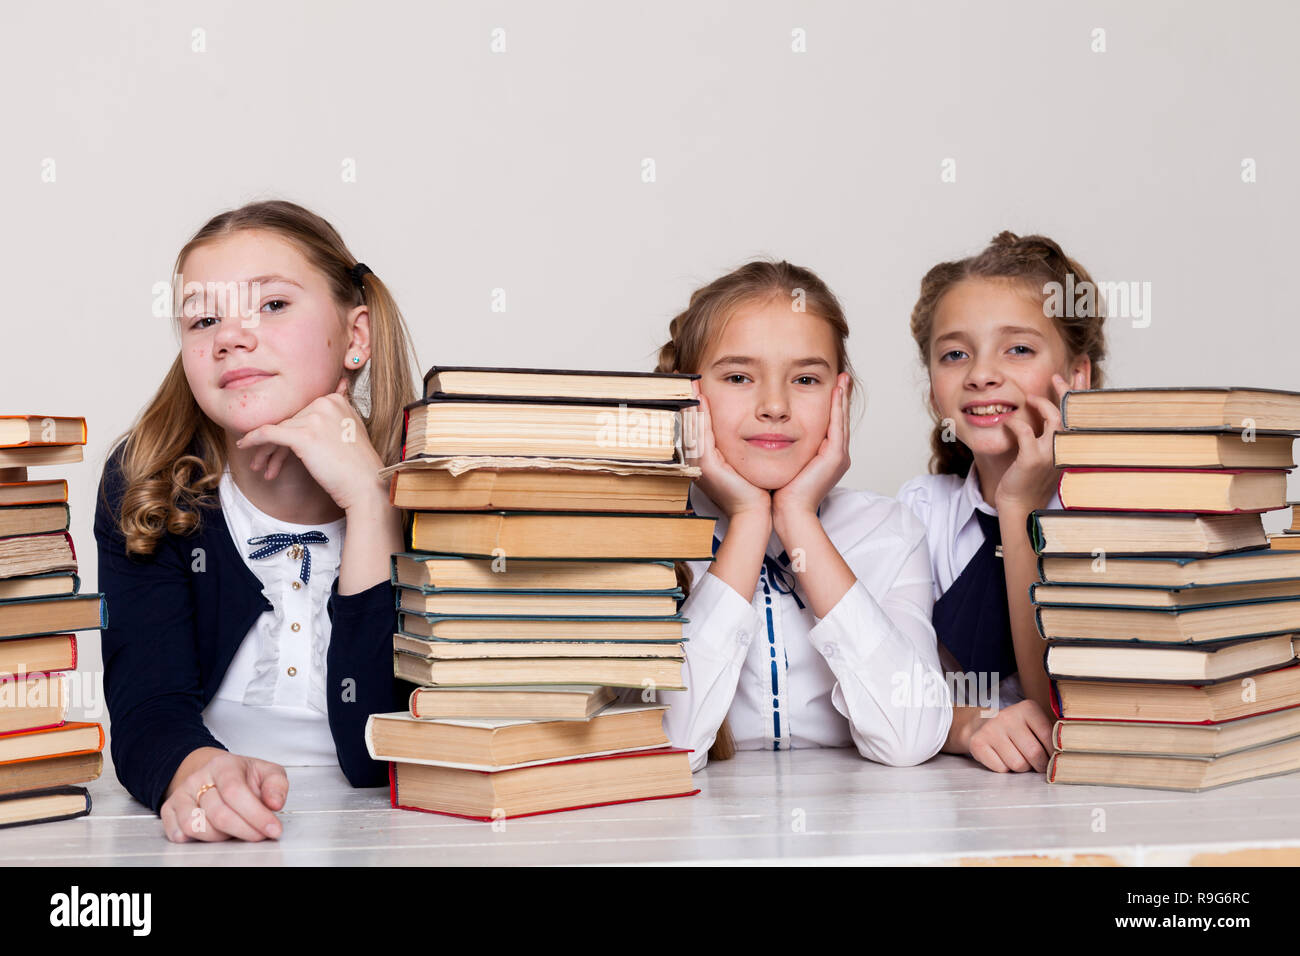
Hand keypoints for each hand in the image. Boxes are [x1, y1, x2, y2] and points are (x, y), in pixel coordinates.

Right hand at [160, 747, 288, 842]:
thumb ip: (276, 785)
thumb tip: (275, 803)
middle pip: (218, 814)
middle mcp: (198, 778)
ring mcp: (181, 794)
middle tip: (259, 834)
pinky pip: (176, 833)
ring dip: (220, 836)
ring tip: (233, 829)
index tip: (272, 829)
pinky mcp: (168, 809)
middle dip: (244, 830)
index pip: (235, 792)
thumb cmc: (242, 776)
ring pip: (196, 826)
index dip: (256, 815)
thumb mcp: (266, 773)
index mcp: (223, 765)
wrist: (213, 774)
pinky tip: (212, 832)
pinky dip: (195, 839)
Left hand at [234, 378, 383, 513]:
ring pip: (278, 429)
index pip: (301, 412)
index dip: (288, 431)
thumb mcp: (349, 432)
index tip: (280, 448)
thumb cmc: (358, 466)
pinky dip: (253, 439)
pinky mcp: (304, 435)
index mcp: (336, 399)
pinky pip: (269, 433)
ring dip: (265, 450)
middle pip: (288, 421)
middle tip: (263, 460)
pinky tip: (244, 445)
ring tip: (259, 466)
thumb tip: (310, 420)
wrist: (366, 486)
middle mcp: (325, 403)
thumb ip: (332, 419)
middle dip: (275, 443)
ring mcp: (315, 418)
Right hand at [687, 380, 770, 519]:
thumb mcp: (742, 459)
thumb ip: (739, 442)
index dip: (693, 403)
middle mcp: (698, 459)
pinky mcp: (707, 466)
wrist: (755, 511)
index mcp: (705, 457)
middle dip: (687, 399)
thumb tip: (749, 421)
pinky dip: (699, 418)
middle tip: (684, 376)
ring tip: (689, 382)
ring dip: (690, 404)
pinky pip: (700, 436)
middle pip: (688, 423)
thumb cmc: (753, 488)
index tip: (694, 382)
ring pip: (691, 426)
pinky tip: (699, 400)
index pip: (695, 424)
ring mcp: (699, 463)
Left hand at [772, 373, 850, 522]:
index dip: (831, 405)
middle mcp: (836, 455)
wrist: (789, 512)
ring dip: (842, 397)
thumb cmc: (782, 492)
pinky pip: (837, 426)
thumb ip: (784, 447)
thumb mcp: (785, 463)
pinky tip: (836, 392)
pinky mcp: (835, 457)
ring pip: (841, 420)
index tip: (829, 385)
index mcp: (826, 457)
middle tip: (841, 376)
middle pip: (839, 419)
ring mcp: (838, 456)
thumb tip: (770, 433)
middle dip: (840, 397)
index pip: (830, 424)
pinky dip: (837, 408)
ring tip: (842, 378)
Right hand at [960, 700, 1054, 772]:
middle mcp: (1008, 716)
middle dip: (1039, 765)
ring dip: (1021, 767)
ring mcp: (991, 729)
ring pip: (1018, 764)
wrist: (980, 724)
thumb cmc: (1016, 728)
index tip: (1053, 758)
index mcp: (1027, 708)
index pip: (1049, 737)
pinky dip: (1004, 769)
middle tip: (1037, 763)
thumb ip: (1052, 734)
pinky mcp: (978, 743)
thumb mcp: (1034, 723)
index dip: (1054, 753)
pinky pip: (1001, 769)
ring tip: (1017, 757)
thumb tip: (1069, 756)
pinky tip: (1001, 757)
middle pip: (1034, 754)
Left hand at [993, 372, 1078, 514]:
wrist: (1020, 505)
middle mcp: (1065, 450)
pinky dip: (1016, 423)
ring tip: (1029, 397)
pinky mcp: (1031, 460)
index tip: (1079, 372)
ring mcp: (1050, 455)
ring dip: (1042, 405)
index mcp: (1070, 448)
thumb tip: (1043, 416)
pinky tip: (1009, 423)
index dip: (1081, 394)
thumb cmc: (1029, 478)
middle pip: (1072, 414)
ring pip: (1054, 420)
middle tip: (1056, 377)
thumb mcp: (1043, 454)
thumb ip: (1046, 435)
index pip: (1079, 416)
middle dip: (1067, 392)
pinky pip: (1025, 433)